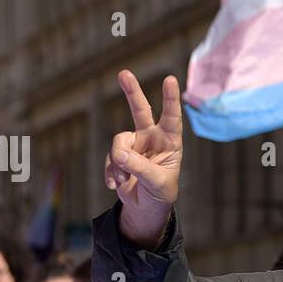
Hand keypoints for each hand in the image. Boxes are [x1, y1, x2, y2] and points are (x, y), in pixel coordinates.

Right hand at [104, 70, 182, 247]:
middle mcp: (152, 138)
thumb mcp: (156, 183)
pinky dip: (111, 171)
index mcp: (170, 142)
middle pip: (140, 110)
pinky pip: (110, 157)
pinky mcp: (119, 155)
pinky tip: (115, 185)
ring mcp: (135, 144)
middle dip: (132, 92)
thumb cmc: (160, 194)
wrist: (145, 208)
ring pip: (119, 141)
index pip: (172, 118)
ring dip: (119, 162)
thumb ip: (139, 167)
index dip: (171, 99)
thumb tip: (119, 153)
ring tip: (124, 181)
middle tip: (124, 73)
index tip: (170, 79)